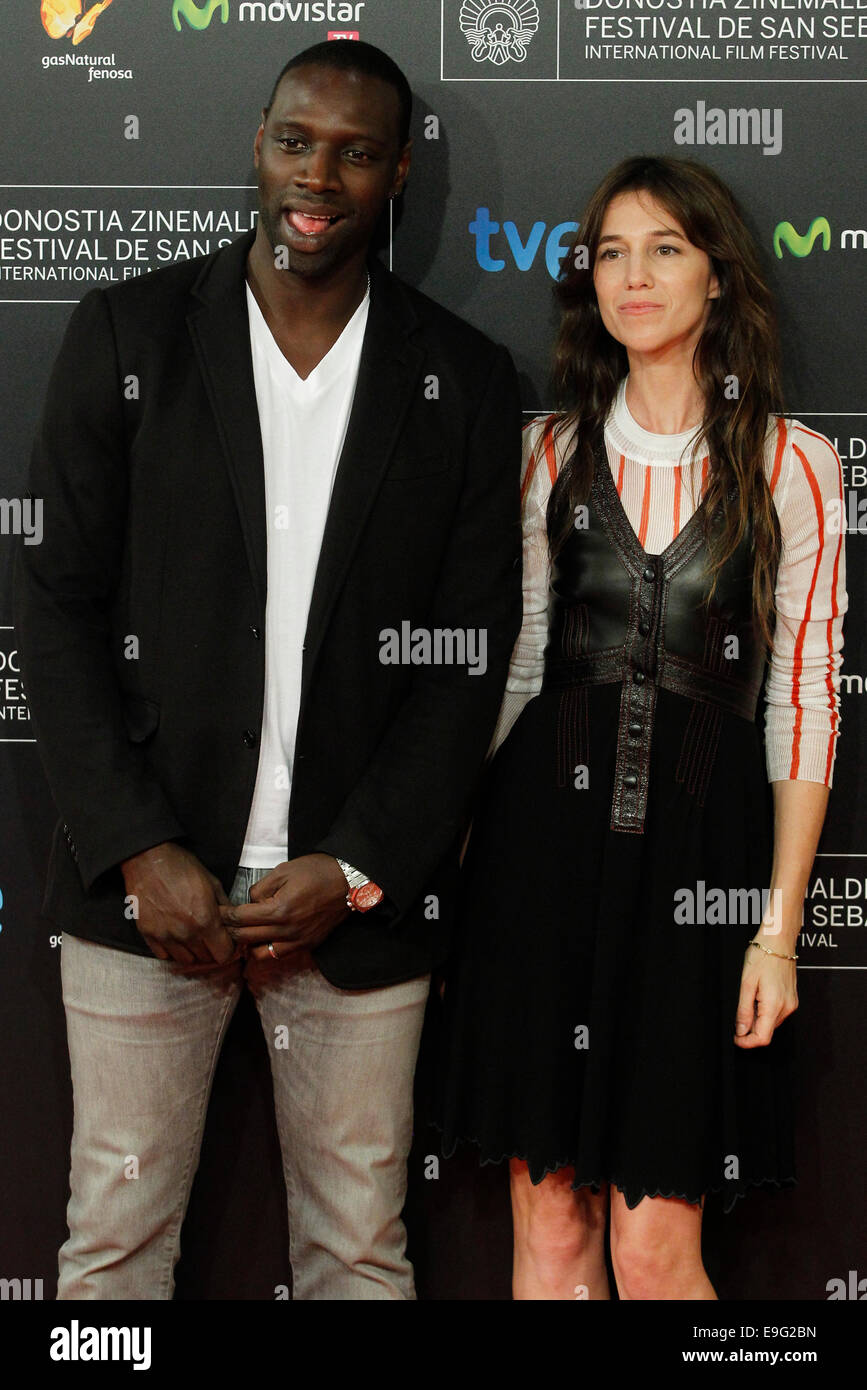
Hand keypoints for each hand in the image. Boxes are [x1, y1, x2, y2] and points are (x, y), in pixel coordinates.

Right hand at [120, 842, 234, 964]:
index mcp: (205, 919)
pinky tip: (174, 934)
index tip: (225, 941)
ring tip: (191, 935)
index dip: (227, 949)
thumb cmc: (181, 867)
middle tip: (209, 935)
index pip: (223, 954)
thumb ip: (225, 907)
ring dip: (192, 951)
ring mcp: (165, 935)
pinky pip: (164, 955)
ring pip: (185, 960)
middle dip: (211, 949)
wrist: (147, 859)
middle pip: (205, 959)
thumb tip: (233, 923)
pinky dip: (171, 949)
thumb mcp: (212, 882)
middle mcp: (186, 933)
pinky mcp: (147, 934)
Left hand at [219, 853, 349, 961]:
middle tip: (223, 924)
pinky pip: (278, 955)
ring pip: (259, 954)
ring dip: (248, 945)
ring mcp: (297, 941)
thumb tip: (250, 903)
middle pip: (246, 938)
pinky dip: (266, 950)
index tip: (218, 912)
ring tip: (245, 933)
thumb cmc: (316, 872)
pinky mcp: (307, 945)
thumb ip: (260, 889)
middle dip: (230, 931)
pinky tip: (263, 938)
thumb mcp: (283, 871)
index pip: (241, 918)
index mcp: (279, 910)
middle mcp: (287, 931)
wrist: (348, 882)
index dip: (225, 915)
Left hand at [734, 944, 797, 1048]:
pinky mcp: (791, 998)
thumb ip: (744, 1010)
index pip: (763, 1038)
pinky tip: (758, 996)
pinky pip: (776, 1013)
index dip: (747, 1042)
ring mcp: (791, 1003)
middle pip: (767, 1031)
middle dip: (750, 1028)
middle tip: (738, 1014)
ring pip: (771, 1023)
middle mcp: (786, 1007)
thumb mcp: (746, 983)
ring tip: (749, 998)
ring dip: (757, 1019)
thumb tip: (741, 1030)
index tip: (736, 1038)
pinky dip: (765, 1011)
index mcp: (775, 1005)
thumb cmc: (763, 956)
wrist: (779, 941)